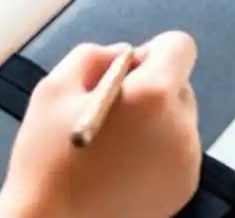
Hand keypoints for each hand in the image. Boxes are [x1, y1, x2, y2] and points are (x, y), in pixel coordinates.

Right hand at [0, 32, 201, 217]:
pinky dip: (156, 151)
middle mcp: (181, 127)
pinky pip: (177, 151)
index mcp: (153, 95)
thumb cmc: (47, 158)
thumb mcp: (55, 88)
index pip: (179, 46)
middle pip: (179, 84)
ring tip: (112, 143)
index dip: (150, 51)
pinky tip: (121, 166)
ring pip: (178, 119)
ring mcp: (187, 161)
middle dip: (149, 87)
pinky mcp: (184, 188)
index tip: (125, 71)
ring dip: (153, 121)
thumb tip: (122, 54)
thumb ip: (94, 56)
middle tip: (110, 109)